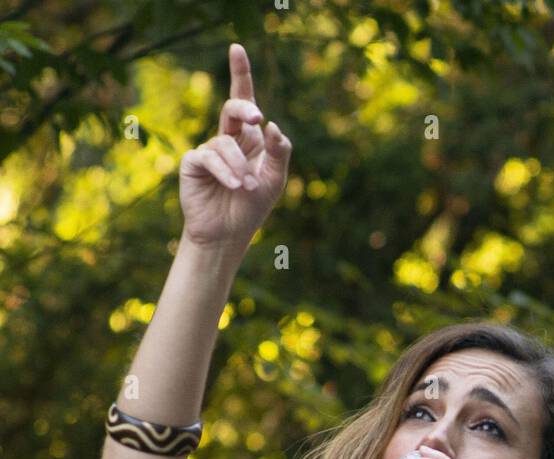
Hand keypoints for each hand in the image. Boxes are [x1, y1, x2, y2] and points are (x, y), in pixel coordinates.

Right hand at [179, 43, 292, 251]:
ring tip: (246, 188)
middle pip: (232, 108)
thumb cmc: (250, 208)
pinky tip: (234, 187)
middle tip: (256, 118)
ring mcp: (208, 149)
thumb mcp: (274, 179)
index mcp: (248, 139)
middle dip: (244, 108)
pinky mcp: (193, 163)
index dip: (240, 73)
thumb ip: (279, 152)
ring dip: (240, 167)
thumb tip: (273, 125)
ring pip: (225, 143)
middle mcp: (227, 139)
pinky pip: (210, 158)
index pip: (244, 101)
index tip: (237, 48)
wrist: (227, 235)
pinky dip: (226, 172)